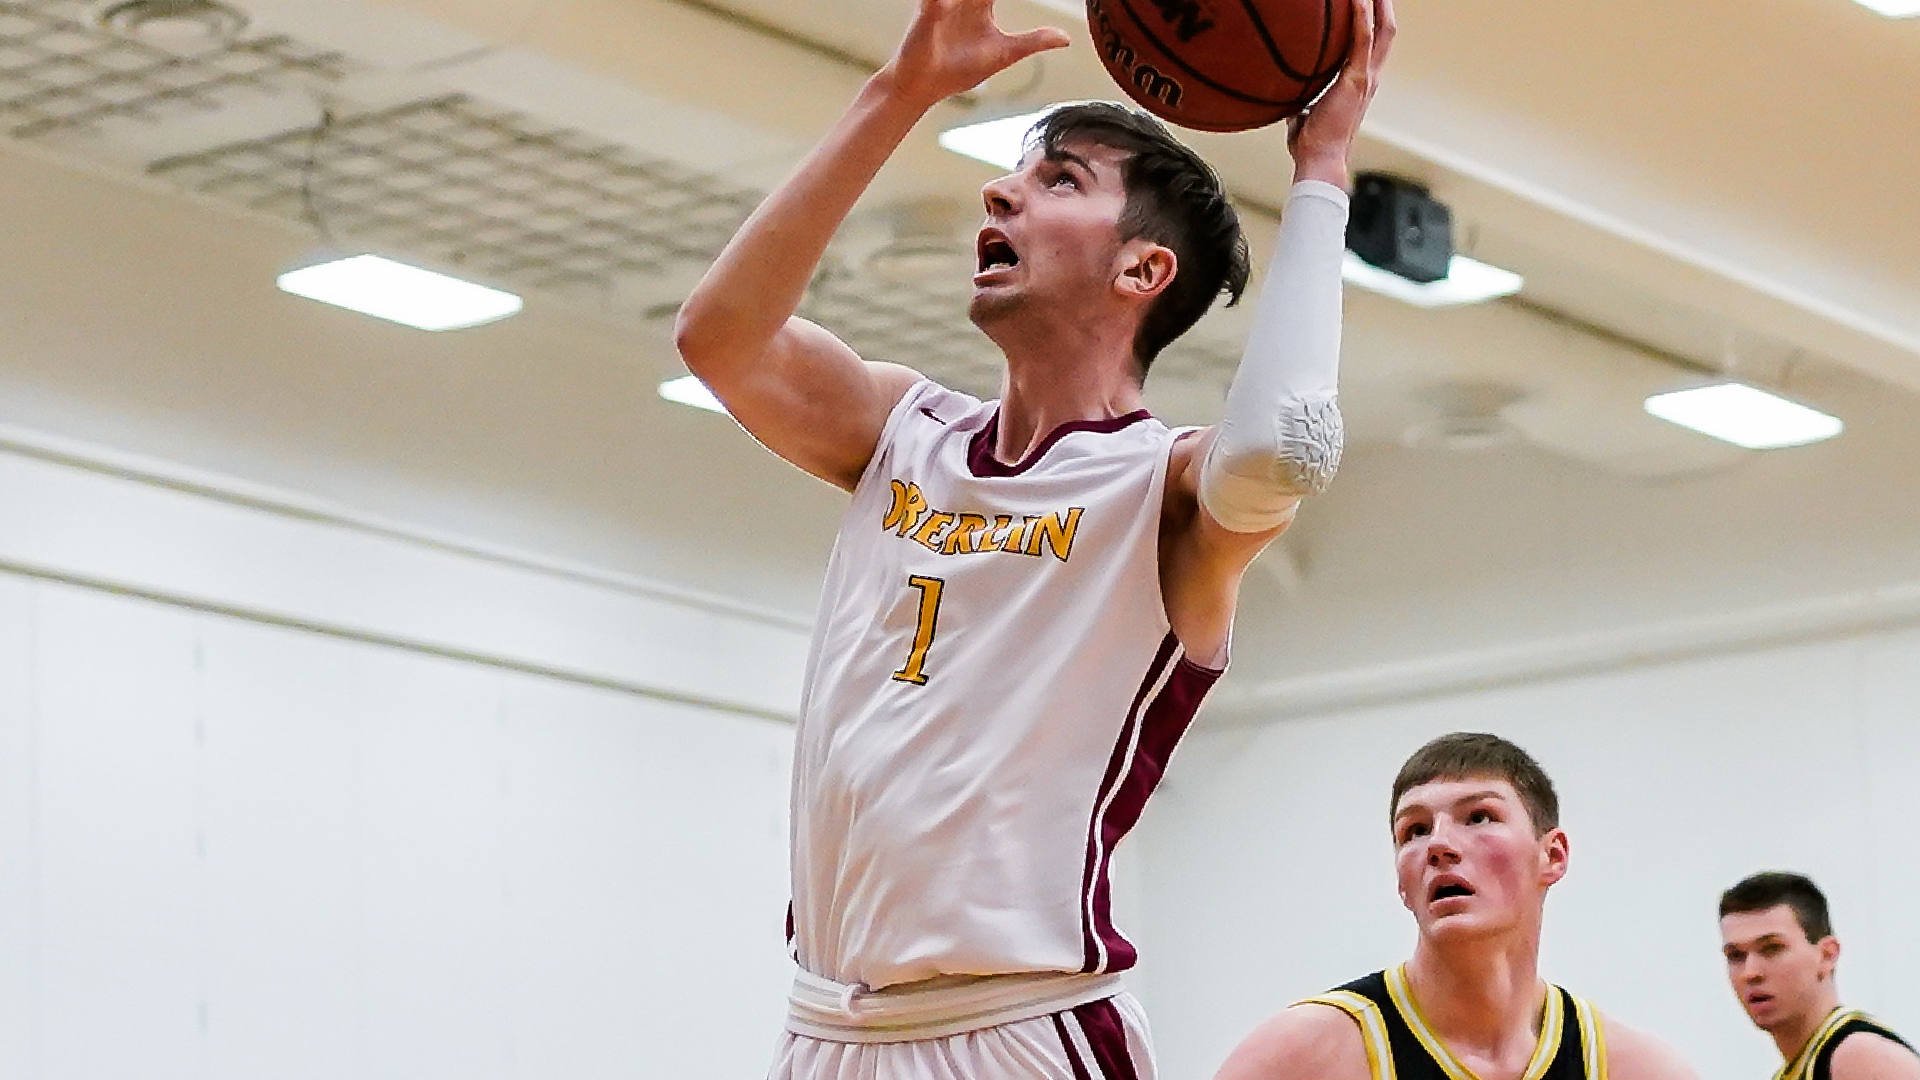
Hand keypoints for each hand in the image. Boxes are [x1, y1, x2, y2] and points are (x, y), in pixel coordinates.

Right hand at [878, 0, 1070, 109]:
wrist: (922, 86)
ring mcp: (944, 2)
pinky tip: (949, 4)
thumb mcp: (1004, 53)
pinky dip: (944, 2)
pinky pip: (937, 0)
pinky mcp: (928, 13)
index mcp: (981, 3)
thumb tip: (1067, 39)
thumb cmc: (959, 69)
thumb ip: (1033, 42)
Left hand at [1287, 0, 1395, 184]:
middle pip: (1386, 32)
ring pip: (1382, 31)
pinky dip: (1361, 16)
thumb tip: (1283, 92)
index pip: (1373, 45)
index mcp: (1360, 83)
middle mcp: (1369, 78)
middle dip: (1383, 5)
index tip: (1365, 3)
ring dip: (1378, 4)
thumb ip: (1302, 98)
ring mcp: (1366, 78)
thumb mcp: (1305, 111)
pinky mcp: (1357, 80)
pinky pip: (1363, 39)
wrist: (1319, 161)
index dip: (1373, 22)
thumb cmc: (1310, 143)